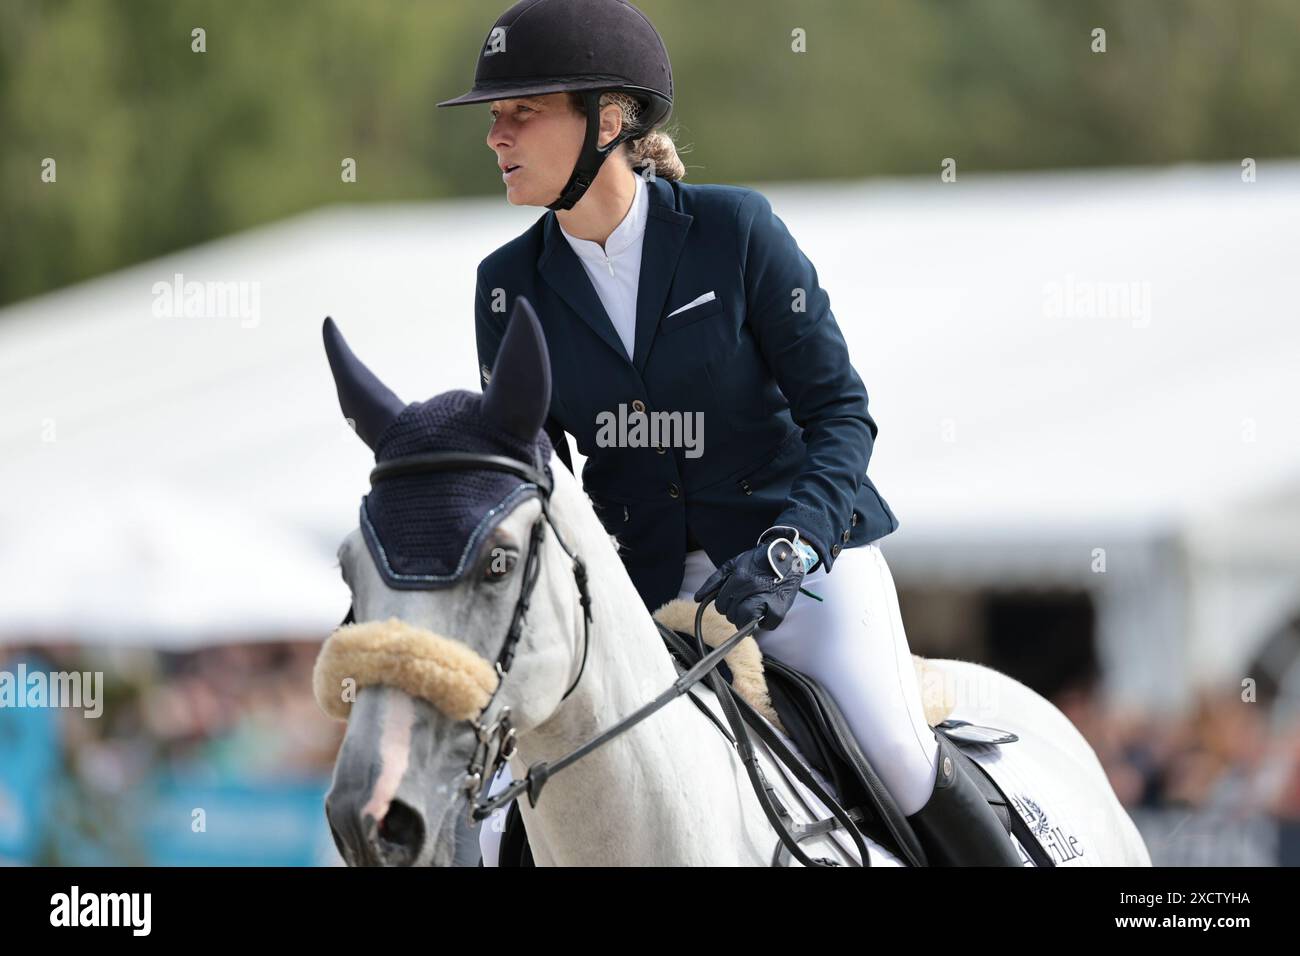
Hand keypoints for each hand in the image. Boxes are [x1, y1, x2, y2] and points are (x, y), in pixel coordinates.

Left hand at [693, 526, 808, 630]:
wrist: (786, 555)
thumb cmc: (758, 560)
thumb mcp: (733, 564)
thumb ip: (714, 581)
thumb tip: (698, 598)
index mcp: (739, 578)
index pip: (721, 604)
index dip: (723, 606)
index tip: (730, 603)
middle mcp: (751, 588)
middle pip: (731, 614)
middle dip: (733, 612)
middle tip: (740, 606)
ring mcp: (766, 598)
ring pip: (745, 621)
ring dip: (744, 620)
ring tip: (749, 612)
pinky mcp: (780, 607)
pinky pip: (767, 625)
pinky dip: (765, 624)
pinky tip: (763, 615)